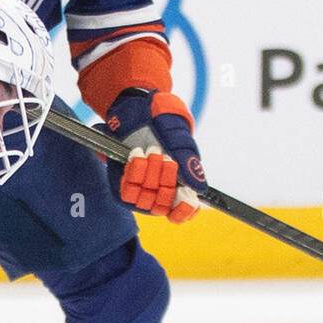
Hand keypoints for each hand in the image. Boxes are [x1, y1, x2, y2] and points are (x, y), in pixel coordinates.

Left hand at [104, 89, 204, 223]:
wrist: (138, 110)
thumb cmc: (164, 125)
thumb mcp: (179, 140)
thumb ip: (189, 163)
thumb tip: (200, 189)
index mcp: (180, 186)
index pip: (184, 213)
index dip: (184, 210)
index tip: (185, 196)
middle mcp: (160, 193)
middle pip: (164, 205)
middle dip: (165, 179)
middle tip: (165, 155)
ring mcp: (140, 191)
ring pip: (146, 199)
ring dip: (150, 173)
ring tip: (151, 151)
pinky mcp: (122, 186)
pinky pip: (127, 191)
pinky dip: (134, 172)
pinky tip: (137, 155)